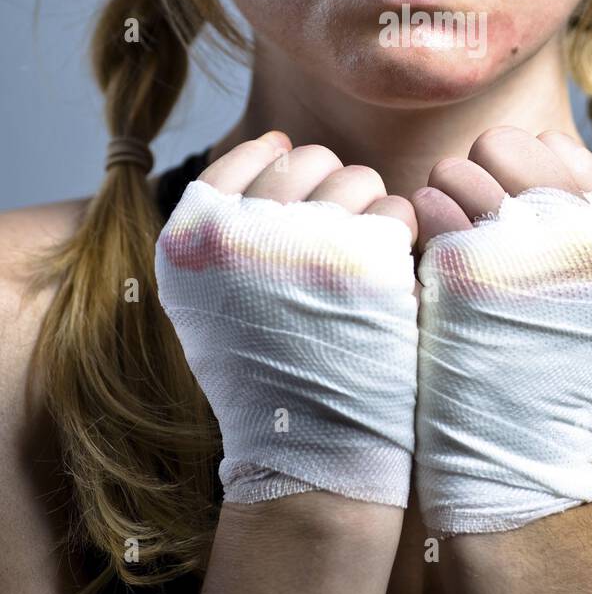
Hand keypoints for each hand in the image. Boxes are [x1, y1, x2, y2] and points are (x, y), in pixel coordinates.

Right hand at [155, 132, 419, 507]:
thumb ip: (223, 225)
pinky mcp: (361, 259)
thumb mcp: (209, 298)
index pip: (242, 160)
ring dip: (370, 212)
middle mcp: (235, 233)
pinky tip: (388, 280)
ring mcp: (299, 242)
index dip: (277, 165)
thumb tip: (274, 143)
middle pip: (305, 160)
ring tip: (362, 263)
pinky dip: (400, 239)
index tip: (297, 191)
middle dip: (331, 189)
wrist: (307, 450)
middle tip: (339, 239)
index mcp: (189, 240)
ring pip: (356, 178)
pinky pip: (396, 211)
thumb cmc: (263, 374)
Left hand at [408, 127, 591, 536]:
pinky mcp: (468, 268)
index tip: (513, 219)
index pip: (555, 149)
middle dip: (477, 174)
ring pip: (453, 168)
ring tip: (449, 250)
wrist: (515, 448)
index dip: (522, 176)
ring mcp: (524, 246)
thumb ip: (578, 216)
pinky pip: (425, 206)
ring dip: (440, 202)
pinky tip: (427, 264)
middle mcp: (578, 228)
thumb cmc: (543, 362)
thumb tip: (541, 144)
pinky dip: (417, 229)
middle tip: (471, 222)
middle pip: (502, 143)